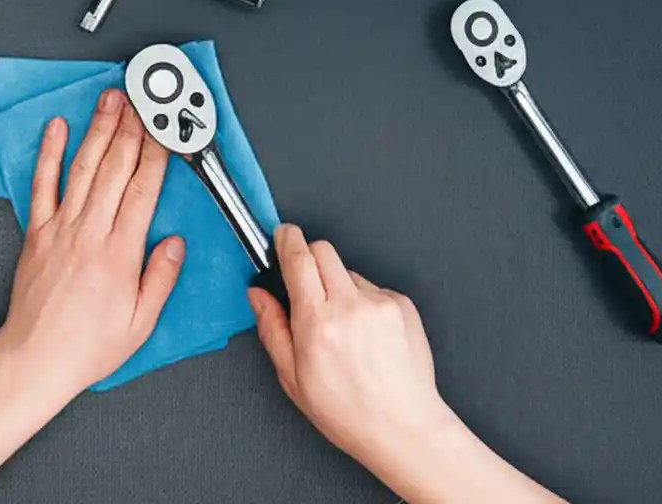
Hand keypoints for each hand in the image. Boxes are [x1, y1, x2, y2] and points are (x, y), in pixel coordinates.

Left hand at [0, 88, 183, 398]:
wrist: (36, 359)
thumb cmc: (85, 346)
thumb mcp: (141, 322)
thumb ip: (161, 278)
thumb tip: (175, 244)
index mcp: (120, 253)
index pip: (144, 189)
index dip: (156, 153)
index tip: (164, 128)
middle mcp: (90, 233)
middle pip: (116, 168)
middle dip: (131, 128)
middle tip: (141, 99)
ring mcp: (60, 229)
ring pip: (84, 168)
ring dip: (98, 130)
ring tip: (110, 101)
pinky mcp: (37, 233)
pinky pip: (43, 185)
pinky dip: (49, 154)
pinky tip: (57, 129)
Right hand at [248, 224, 448, 470]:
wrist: (403, 426)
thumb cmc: (348, 411)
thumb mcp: (293, 378)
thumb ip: (272, 329)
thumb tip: (257, 296)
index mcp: (317, 324)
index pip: (299, 259)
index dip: (287, 240)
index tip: (283, 235)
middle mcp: (350, 306)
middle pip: (324, 250)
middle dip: (309, 257)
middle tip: (306, 284)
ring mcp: (380, 303)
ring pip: (348, 271)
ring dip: (338, 287)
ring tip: (343, 329)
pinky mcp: (402, 305)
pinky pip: (373, 288)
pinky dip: (364, 302)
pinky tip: (366, 335)